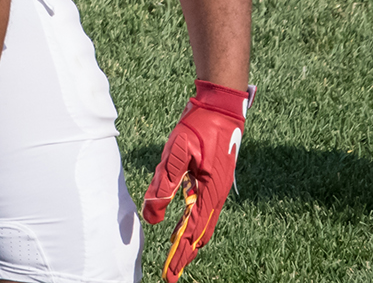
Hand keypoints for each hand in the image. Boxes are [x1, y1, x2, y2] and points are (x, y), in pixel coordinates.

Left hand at [141, 80, 251, 281]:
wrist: (220, 105)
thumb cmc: (199, 126)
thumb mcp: (177, 153)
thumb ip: (164, 184)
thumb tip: (152, 216)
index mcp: (212, 191)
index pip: (193, 232)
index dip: (181, 253)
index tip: (169, 272)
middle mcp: (217, 193)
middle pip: (201, 232)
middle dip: (185, 253)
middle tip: (171, 271)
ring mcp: (218, 186)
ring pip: (203, 220)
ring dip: (189, 237)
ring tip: (176, 252)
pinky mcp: (214, 177)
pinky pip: (203, 205)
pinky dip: (192, 218)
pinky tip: (182, 220)